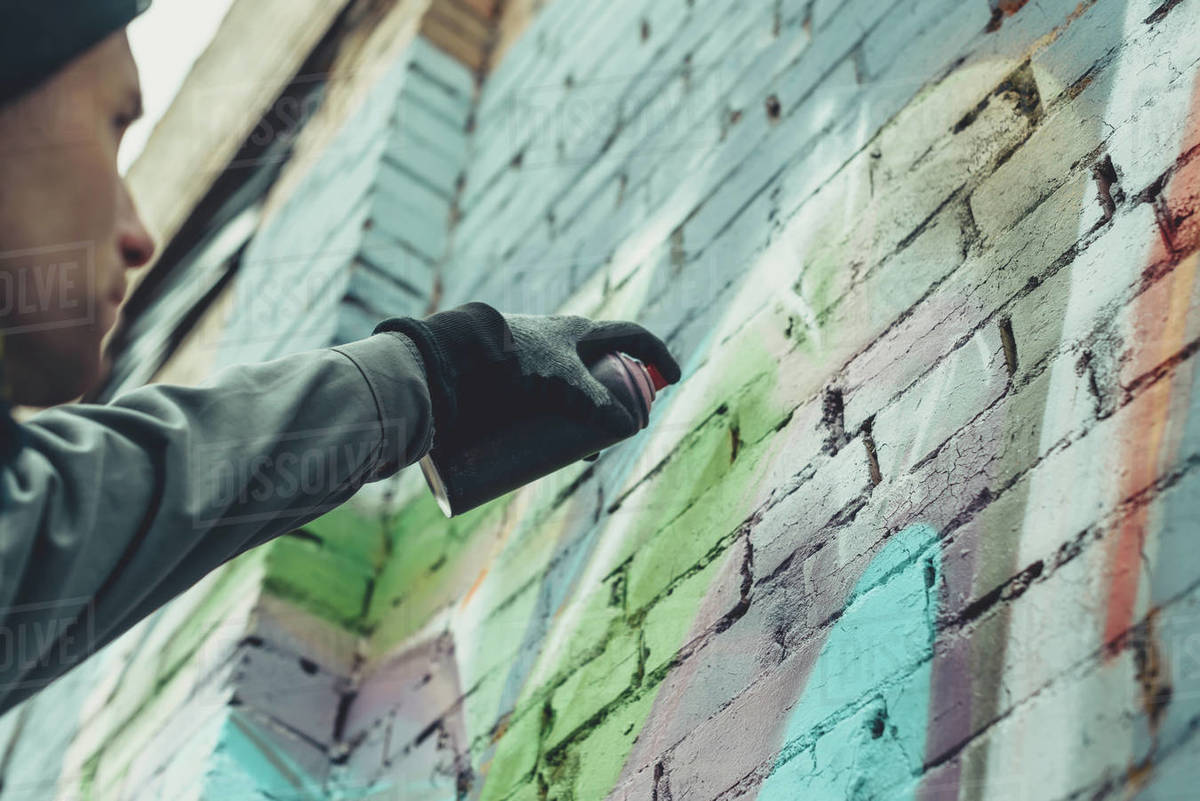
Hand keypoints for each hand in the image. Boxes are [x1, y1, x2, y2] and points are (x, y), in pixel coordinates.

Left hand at [374, 303, 681, 446]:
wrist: (455, 356)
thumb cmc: (512, 360)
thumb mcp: (562, 382)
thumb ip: (598, 404)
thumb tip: (630, 429)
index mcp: (581, 330)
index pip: (634, 336)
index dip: (658, 356)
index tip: (673, 380)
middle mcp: (562, 342)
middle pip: (605, 371)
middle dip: (619, 402)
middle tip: (623, 431)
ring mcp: (539, 361)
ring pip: (575, 392)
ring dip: (587, 419)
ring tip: (587, 451)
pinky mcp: (515, 380)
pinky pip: (546, 403)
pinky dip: (556, 425)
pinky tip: (552, 449)